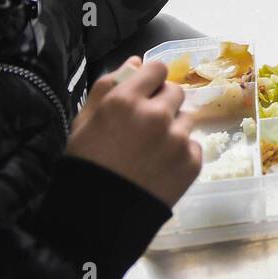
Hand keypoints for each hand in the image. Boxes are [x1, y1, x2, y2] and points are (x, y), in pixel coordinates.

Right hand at [66, 58, 200, 206]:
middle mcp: (156, 115)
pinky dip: (181, 153)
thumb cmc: (86, 165)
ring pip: (185, 119)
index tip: (145, 93)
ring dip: (173, 129)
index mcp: (125, 101)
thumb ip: (107, 86)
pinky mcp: (192, 162)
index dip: (151, 80)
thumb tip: (135, 61)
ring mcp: (178, 139)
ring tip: (151, 151)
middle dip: (163, 103)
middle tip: (146, 125)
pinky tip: (160, 167)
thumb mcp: (84, 122)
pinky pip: (193, 145)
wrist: (99, 217)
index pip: (158, 69)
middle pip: (176, 92)